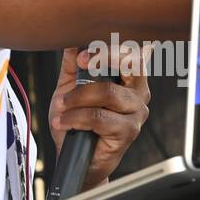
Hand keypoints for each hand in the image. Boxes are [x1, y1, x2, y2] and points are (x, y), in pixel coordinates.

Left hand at [48, 44, 150, 187]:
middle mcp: (139, 92)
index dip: (107, 47)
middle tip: (80, 64)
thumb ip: (73, 65)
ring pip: (108, 92)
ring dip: (78, 97)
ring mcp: (136, 112)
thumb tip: (72, 40)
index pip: (129, 51)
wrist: (76, 159)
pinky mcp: (128, 131)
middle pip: (130, 63)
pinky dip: (75, 117)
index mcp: (130, 78)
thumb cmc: (77, 123)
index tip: (82, 54)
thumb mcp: (70, 88)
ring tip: (60, 106)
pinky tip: (63, 121)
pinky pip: (99, 117)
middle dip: (102, 58)